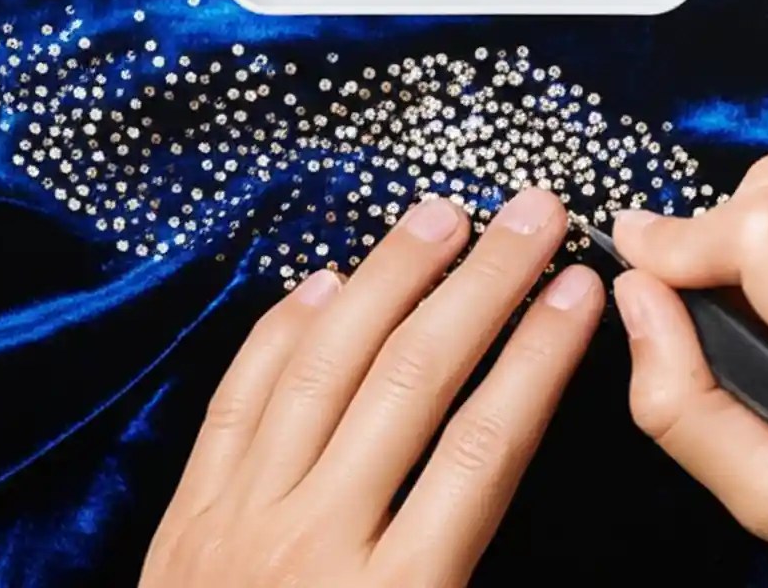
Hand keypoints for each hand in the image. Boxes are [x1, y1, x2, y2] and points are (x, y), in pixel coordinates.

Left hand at [141, 189, 602, 586]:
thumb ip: (474, 568)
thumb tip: (516, 463)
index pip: (485, 445)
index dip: (538, 356)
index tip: (580, 290)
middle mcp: (317, 539)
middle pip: (413, 380)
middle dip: (482, 286)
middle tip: (532, 216)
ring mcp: (241, 517)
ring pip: (323, 366)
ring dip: (387, 279)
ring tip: (440, 217)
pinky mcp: (187, 512)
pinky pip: (236, 400)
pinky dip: (278, 332)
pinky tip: (320, 280)